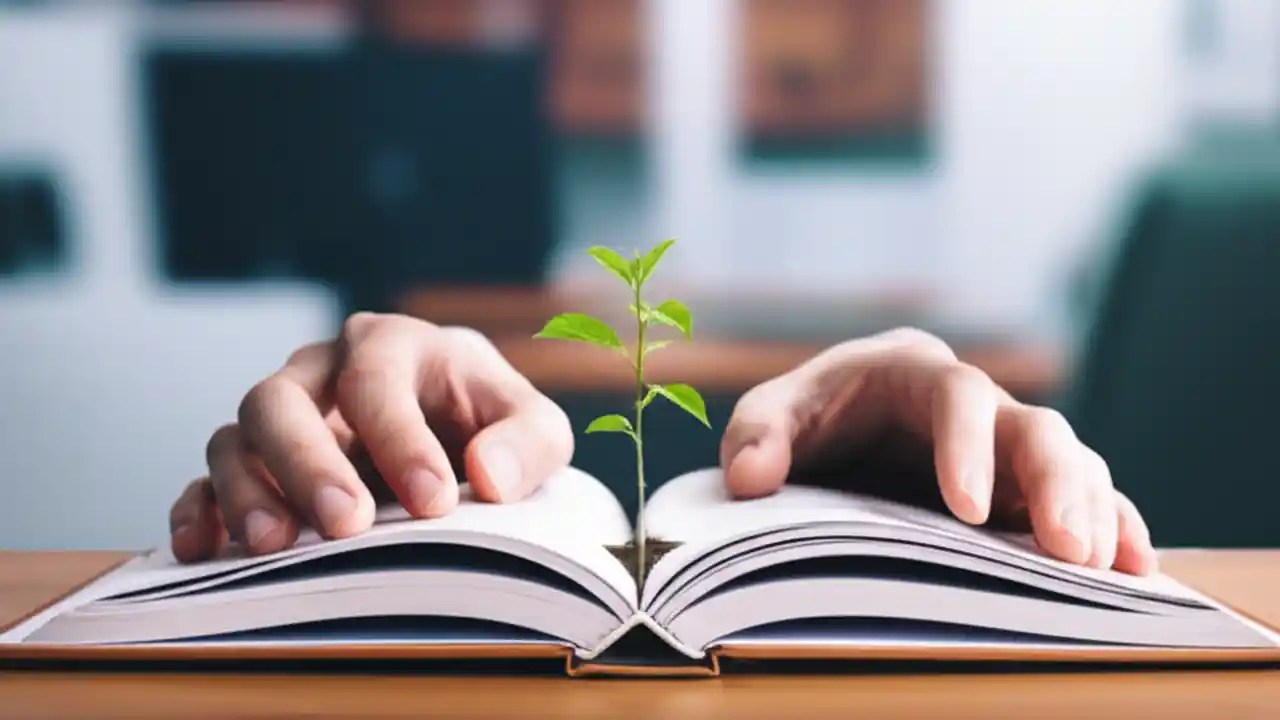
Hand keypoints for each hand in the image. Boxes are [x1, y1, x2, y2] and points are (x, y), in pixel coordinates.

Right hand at [169, 313, 573, 562]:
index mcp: (389, 345)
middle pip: (280, 399)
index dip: (400, 440)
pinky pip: (204, 480)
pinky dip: (197, 511)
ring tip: (274, 547)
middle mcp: (320, 372)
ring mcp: (281, 419)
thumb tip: (489, 477)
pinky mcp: (255, 465)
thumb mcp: (534, 427)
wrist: (457, 434)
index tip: (432, 503)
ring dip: (247, 492)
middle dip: (307, 463)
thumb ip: (528, 441)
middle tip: (344, 526)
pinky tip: (204, 550)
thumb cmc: (491, 424)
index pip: (376, 380)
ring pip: (233, 438)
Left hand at [719, 328, 1155, 574]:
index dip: (968, 448)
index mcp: (911, 370)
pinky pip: (1082, 495)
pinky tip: (1136, 565)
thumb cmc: (803, 417)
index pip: (956, 395)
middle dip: (1056, 486)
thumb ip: (756, 434)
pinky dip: (1111, 524)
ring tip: (1107, 569)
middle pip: (1035, 427)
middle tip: (1069, 549)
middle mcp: (974, 400)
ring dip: (1092, 511)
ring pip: (1070, 461)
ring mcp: (1006, 442)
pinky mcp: (1023, 482)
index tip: (969, 511)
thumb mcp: (769, 415)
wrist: (831, 430)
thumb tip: (750, 478)